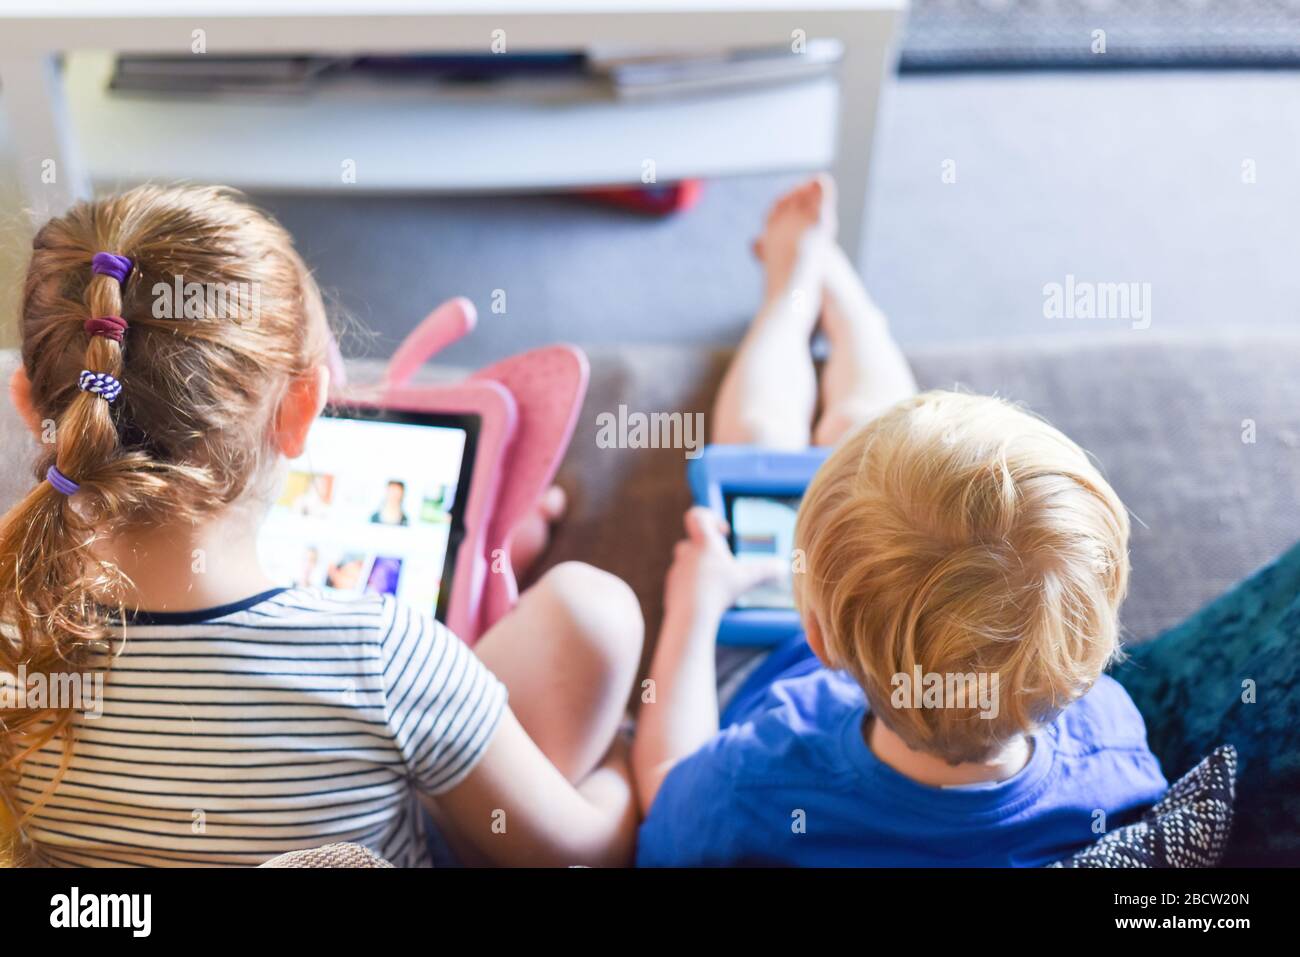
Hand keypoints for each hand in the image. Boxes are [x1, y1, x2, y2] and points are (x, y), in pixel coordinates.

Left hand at [663, 506, 786, 624]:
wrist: (690, 615)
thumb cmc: (718, 591)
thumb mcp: (746, 579)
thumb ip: (766, 571)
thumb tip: (785, 566)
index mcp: (703, 543)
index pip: (697, 515)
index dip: (710, 518)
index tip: (724, 532)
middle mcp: (687, 554)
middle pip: (692, 541)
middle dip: (707, 550)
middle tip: (722, 563)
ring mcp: (677, 570)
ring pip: (686, 563)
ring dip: (700, 569)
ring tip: (716, 585)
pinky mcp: (671, 588)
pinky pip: (682, 582)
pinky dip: (693, 587)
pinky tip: (704, 600)